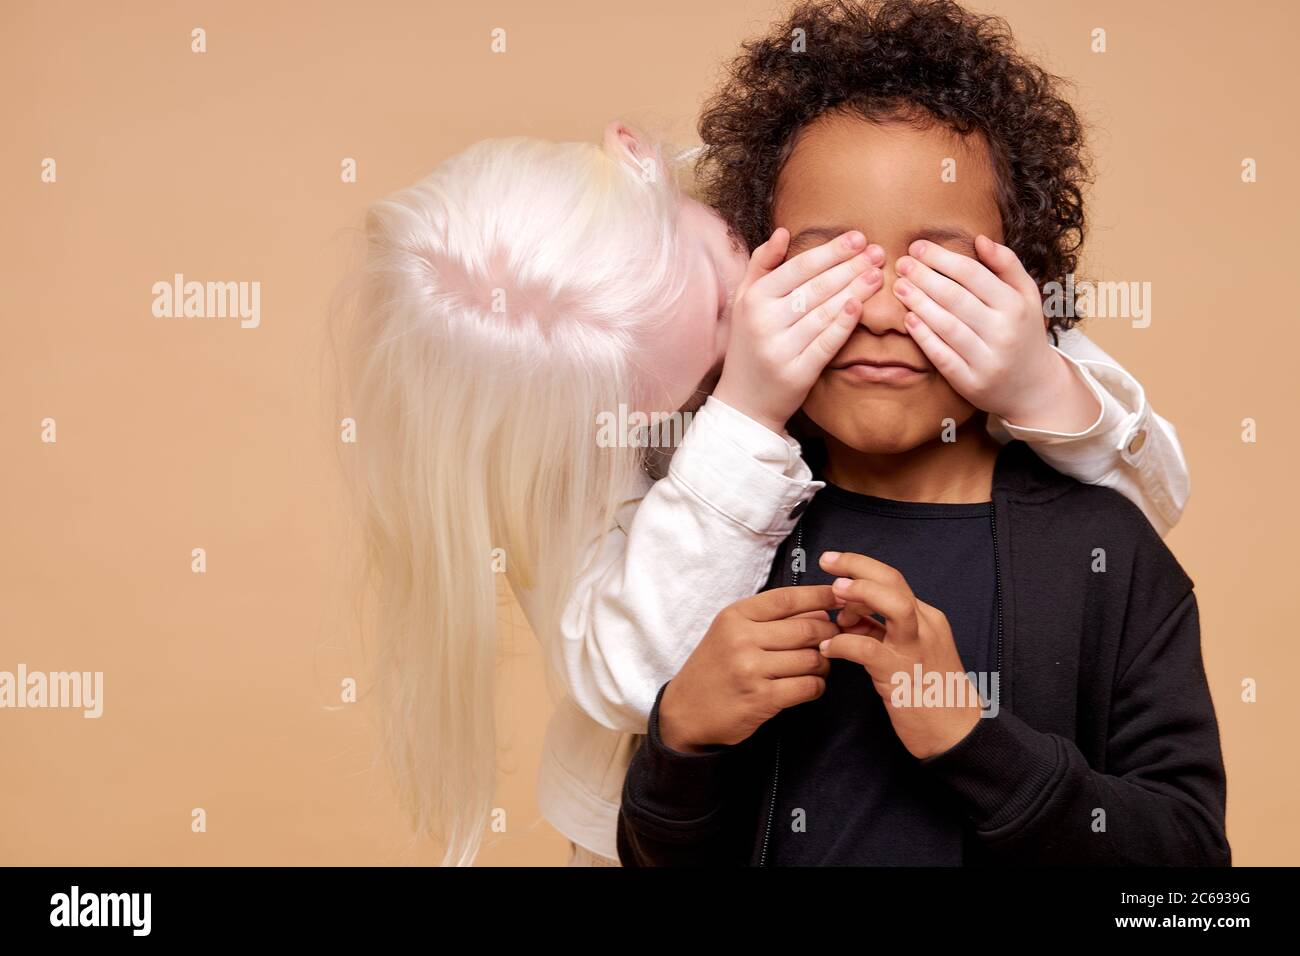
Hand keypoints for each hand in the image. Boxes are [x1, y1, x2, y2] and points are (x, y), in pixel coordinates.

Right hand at [658, 585, 841, 752]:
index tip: (840, 596)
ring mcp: (751, 669)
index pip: (787, 598)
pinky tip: (810, 685)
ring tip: (820, 665)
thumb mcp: (730, 632)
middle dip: (830, 633)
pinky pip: (808, 686)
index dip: (819, 596)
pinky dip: (817, 685)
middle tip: (836, 639)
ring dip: (825, 663)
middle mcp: (742, 638)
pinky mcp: (762, 698)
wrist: (685, 712)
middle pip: (807, 628)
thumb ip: (768, 619)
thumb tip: (819, 611)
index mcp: (735, 616)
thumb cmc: (715, 668)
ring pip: (812, 658)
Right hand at [713, 229, 884, 434]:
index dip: (832, 251)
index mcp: (754, 299)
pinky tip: (861, 306)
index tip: (858, 238)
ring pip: (825, 312)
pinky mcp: (797, 373)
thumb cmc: (749, 344)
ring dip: (855, 291)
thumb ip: (761, 265)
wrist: (743, 401)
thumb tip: (783, 232)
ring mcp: (781, 348)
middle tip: (879, 252)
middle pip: (816, 287)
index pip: (799, 267)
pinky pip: (826, 343)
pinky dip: (844, 323)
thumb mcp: (745, 302)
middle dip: (851, 267)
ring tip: (878, 274)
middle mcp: (765, 321)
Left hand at [816, 551, 982, 759]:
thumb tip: (846, 612)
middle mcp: (925, 626)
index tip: (835, 564)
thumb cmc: (928, 692)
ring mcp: (916, 648)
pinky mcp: (902, 674)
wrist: (957, 733)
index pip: (892, 580)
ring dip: (860, 593)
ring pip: (894, 605)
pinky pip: (868, 648)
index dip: (861, 568)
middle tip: (828, 562)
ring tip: (834, 595)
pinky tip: (827, 649)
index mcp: (926, 618)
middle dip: (857, 566)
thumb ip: (878, 629)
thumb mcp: (905, 650)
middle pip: (893, 581)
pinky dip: (843, 644)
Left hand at [892, 235, 1098, 431]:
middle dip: (924, 277)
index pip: (972, 274)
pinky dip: (923, 336)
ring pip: (946, 326)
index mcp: (1016, 306)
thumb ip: (1007, 265)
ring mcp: (987, 360)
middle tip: (901, 263)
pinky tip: (908, 319)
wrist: (1034, 387)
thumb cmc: (1024, 331)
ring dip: (918, 303)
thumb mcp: (1027, 295)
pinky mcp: (971, 383)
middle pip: (955, 297)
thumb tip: (980, 239)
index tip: (917, 246)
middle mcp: (1003, 332)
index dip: (941, 258)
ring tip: (899, 286)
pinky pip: (942, 356)